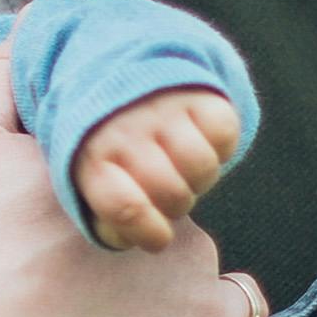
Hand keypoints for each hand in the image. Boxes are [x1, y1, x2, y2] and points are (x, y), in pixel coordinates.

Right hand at [0, 47, 302, 316]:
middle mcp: (183, 237)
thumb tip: (35, 16)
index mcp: (137, 179)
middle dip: (154, 267)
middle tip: (91, 307)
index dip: (128, 210)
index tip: (83, 252)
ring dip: (198, 313)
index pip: (161, 183)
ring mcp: (204, 311)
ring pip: (233, 296)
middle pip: (190, 243)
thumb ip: (0, 76)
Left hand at [71, 83, 241, 250]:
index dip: (151, 234)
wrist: (120, 76)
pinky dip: (220, 148)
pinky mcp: (195, 94)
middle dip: (177, 206)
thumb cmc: (110, 150)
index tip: (159, 238)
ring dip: (201, 179)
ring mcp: (161, 110)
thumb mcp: (93, 181)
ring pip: (201, 167)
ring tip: (185, 171)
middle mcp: (125, 131)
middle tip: (169, 195)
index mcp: (92, 160)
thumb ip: (107, 218)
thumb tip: (128, 239)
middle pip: (171, 193)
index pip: (126, 208)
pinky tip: (201, 143)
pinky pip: (224, 135)